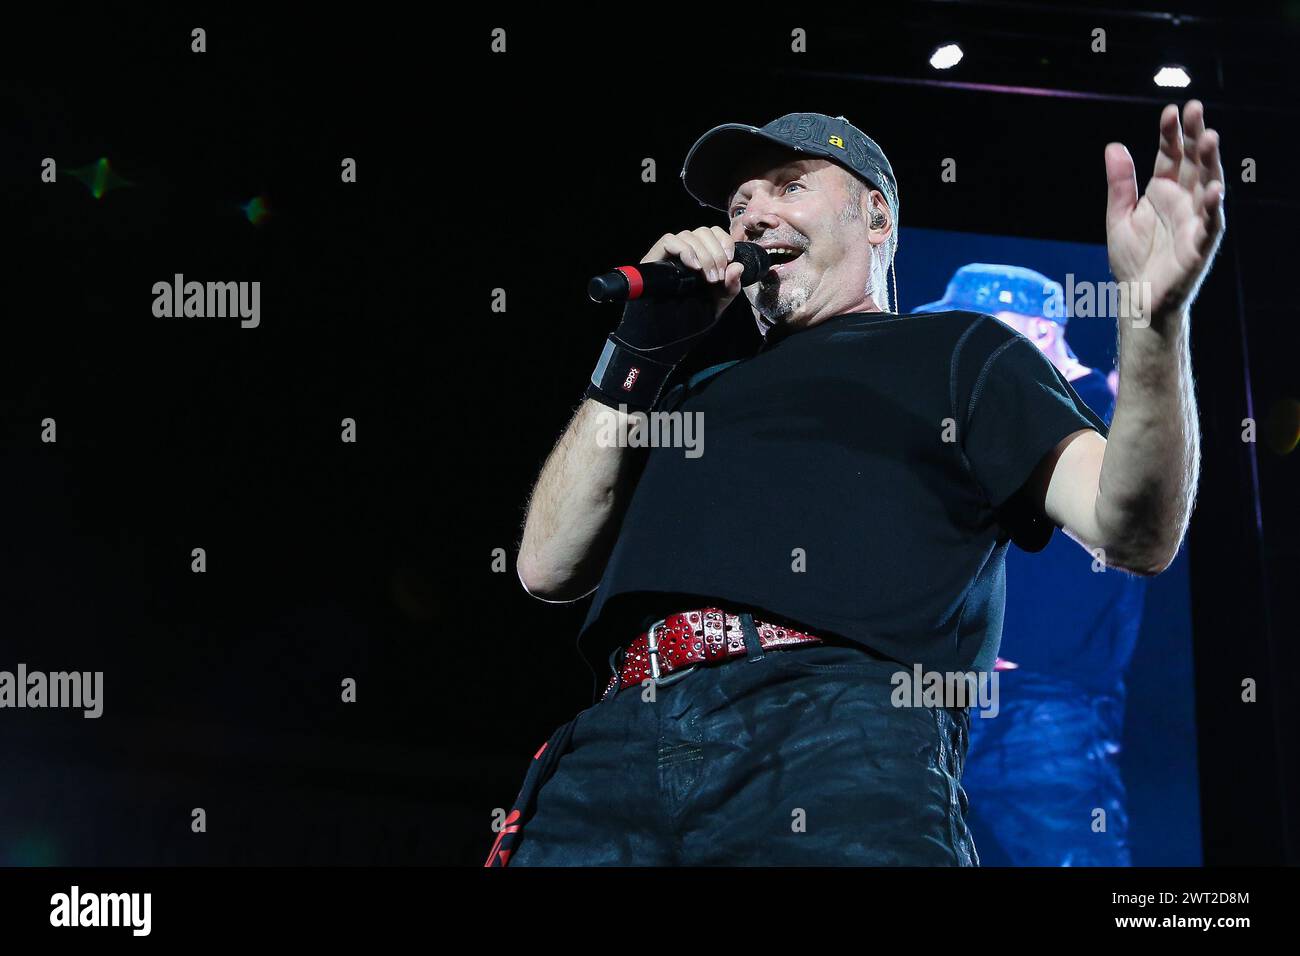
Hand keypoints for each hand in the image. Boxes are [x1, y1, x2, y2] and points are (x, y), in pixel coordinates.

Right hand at [642, 226, 747, 318]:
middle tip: (717, 276)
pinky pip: (669, 240)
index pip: (713, 231)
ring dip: (703, 255)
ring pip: (688, 235)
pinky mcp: (655, 257)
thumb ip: (732, 284)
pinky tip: (694, 267)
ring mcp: (670, 252)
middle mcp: (686, 248)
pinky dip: (684, 250)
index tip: (730, 260)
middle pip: (703, 232)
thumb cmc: (697, 310)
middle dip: (715, 253)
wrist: (675, 326)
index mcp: (702, 253)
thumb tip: (737, 267)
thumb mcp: (721, 298)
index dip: (724, 241)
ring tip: (708, 277)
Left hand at [1105, 100, 1225, 325]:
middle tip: (1196, 109)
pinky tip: (1213, 190)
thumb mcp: (1119, 215)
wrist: (1137, 298)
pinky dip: (1212, 207)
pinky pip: (1210, 223)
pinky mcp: (1200, 244)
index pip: (1170, 155)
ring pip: (1207, 185)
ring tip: (1209, 138)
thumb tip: (1114, 145)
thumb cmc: (1132, 258)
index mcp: (1164, 190)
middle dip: (1195, 136)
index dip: (1171, 134)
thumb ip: (1119, 183)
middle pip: (1194, 162)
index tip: (1170, 111)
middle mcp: (1184, 200)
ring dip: (1210, 163)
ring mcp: (1195, 220)